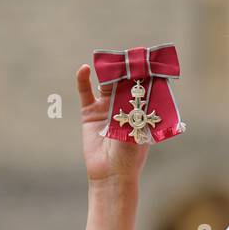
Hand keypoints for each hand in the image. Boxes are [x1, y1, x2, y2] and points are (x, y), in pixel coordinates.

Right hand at [76, 63, 148, 186]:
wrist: (110, 173)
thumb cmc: (130, 154)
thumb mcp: (137, 127)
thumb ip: (135, 107)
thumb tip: (137, 85)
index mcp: (140, 110)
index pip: (142, 87)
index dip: (143, 73)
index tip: (144, 60)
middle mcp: (124, 106)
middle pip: (124, 81)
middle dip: (125, 69)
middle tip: (126, 56)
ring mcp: (107, 108)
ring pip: (106, 83)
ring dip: (107, 72)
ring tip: (107, 61)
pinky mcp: (90, 112)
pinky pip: (85, 92)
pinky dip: (84, 80)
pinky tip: (85, 69)